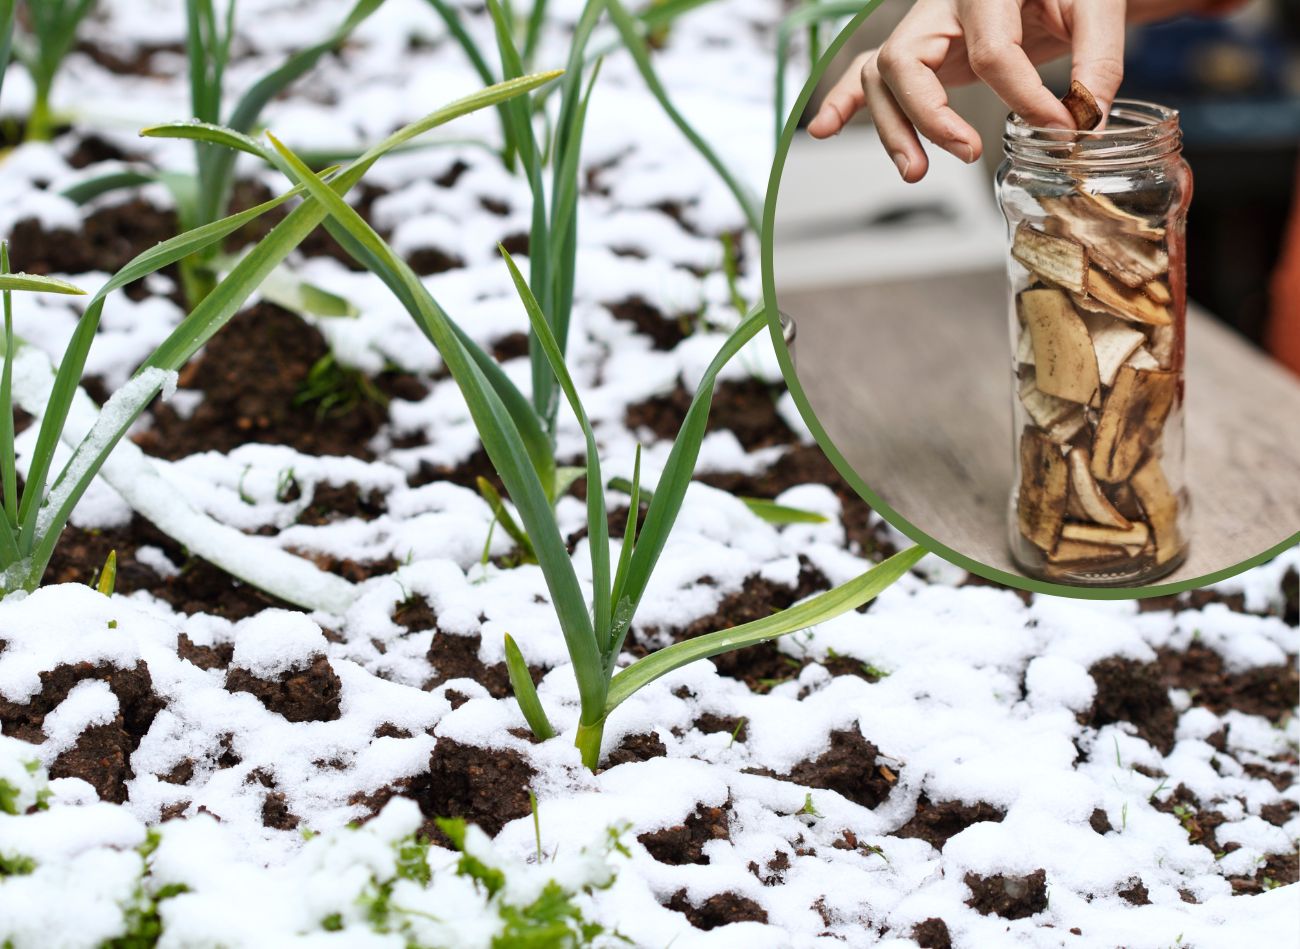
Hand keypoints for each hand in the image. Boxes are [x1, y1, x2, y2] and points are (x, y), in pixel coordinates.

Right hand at [807, 0, 1126, 181]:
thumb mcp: (1095, 7)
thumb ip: (1097, 59)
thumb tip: (1086, 120)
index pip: (993, 50)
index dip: (1023, 96)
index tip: (1058, 128)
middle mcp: (941, 4)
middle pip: (907, 61)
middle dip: (930, 116)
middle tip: (968, 151)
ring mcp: (921, 26)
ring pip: (881, 75)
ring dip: (892, 127)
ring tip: (915, 171)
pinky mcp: (916, 47)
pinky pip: (864, 71)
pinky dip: (843, 102)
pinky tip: (825, 130)